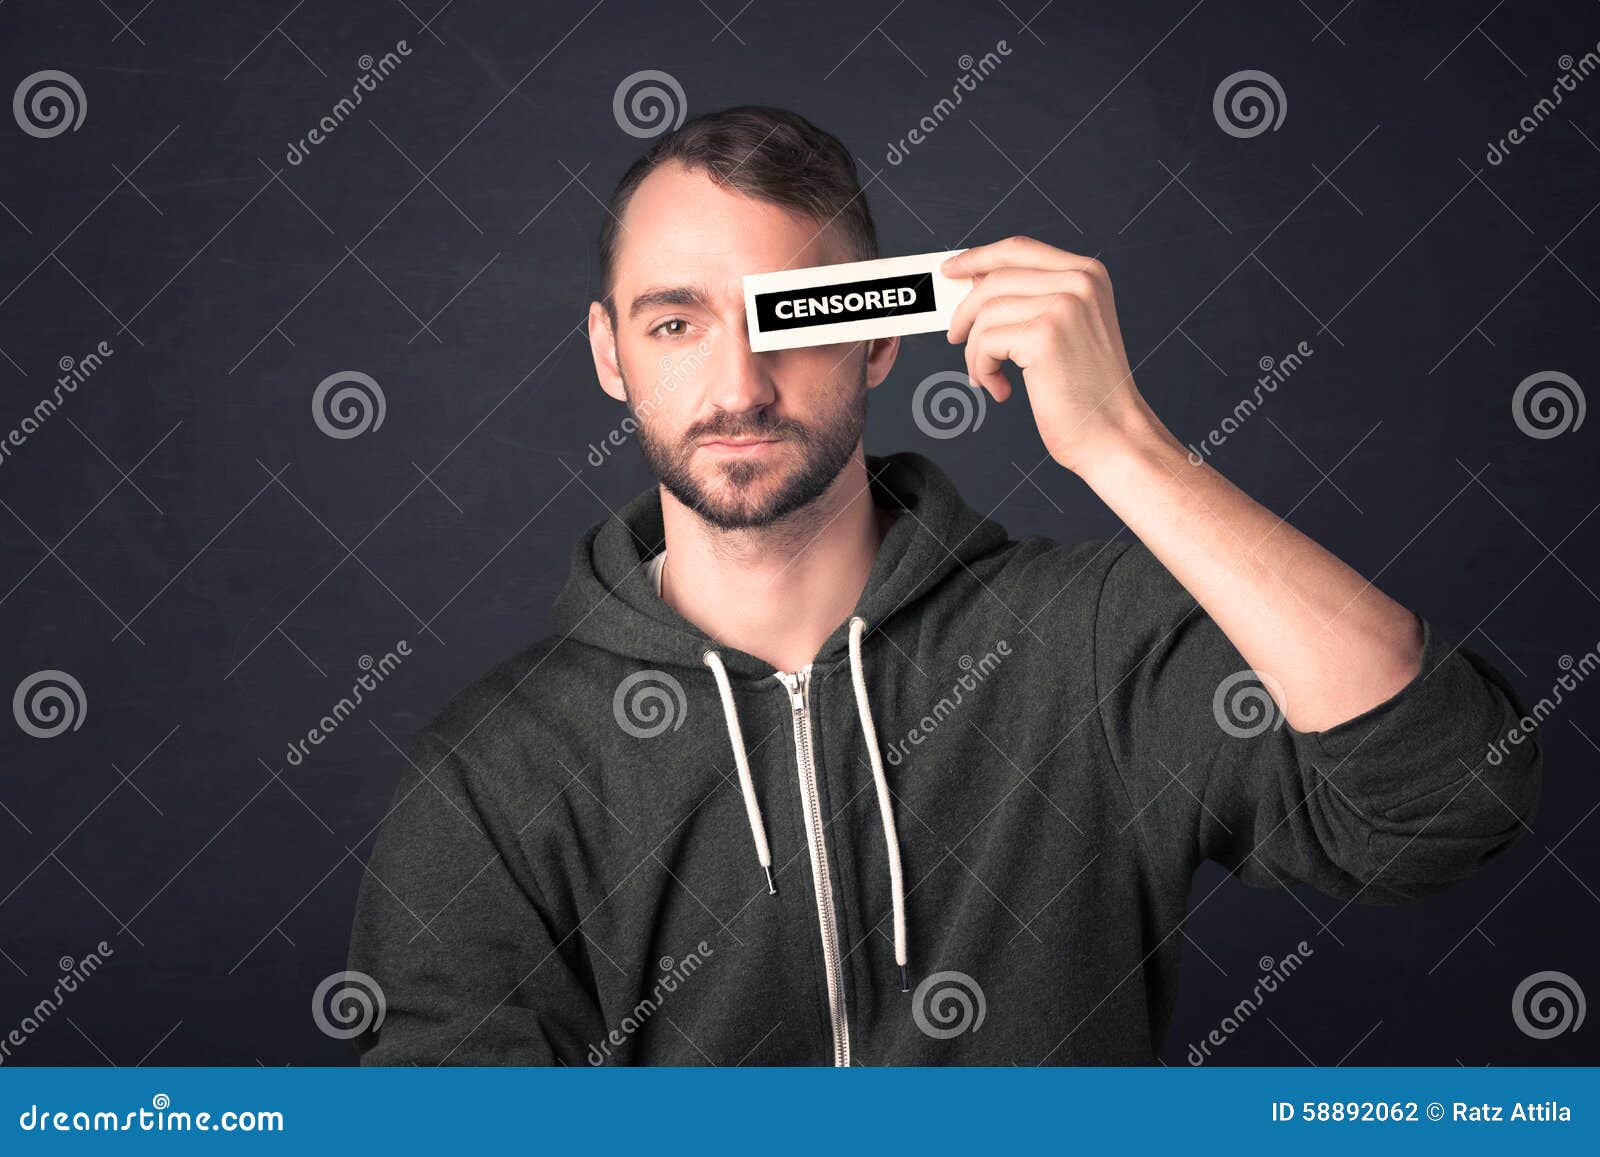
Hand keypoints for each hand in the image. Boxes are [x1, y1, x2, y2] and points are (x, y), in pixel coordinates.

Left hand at [943, 237, 1158, 474]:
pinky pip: (985, 342)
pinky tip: (1001, 389)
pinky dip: (983, 369)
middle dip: (966, 313)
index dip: (979, 257)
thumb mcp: (1066, 330)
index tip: (951, 269)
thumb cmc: (1086, 391)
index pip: (1019, 249)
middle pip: (995, 280)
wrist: (1112, 434)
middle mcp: (1079, 282)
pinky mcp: (1044, 335)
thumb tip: (974, 281)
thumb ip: (1030, 299)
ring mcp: (1063, 305)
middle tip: (956, 338)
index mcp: (1088, 274)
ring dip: (976, 353)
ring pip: (985, 315)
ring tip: (988, 378)